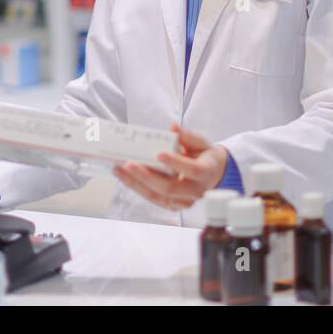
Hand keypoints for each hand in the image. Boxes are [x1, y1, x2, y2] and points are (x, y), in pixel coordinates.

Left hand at [112, 122, 228, 211]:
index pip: (191, 170)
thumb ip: (188, 135)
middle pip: (169, 188)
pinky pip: (153, 198)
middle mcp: (195, 191)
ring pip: (157, 196)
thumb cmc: (205, 157)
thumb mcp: (201, 142)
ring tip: (118, 170)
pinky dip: (137, 188)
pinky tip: (124, 177)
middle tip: (128, 164)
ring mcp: (183, 201)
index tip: (159, 154)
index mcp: (206, 172)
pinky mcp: (172, 205)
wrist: (213, 176)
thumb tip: (173, 127)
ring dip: (135, 184)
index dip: (175, 162)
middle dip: (146, 176)